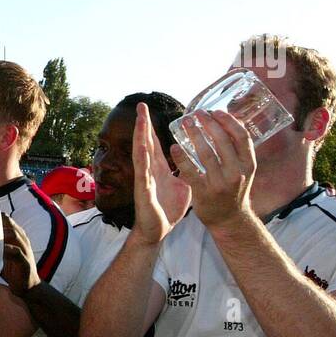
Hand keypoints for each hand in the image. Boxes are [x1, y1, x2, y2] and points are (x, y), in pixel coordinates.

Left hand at [1, 214, 39, 296]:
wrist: (28, 287)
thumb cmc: (11, 270)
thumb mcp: (0, 257)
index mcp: (16, 238)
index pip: (7, 221)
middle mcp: (22, 241)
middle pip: (10, 224)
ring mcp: (25, 250)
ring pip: (15, 234)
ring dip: (2, 233)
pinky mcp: (26, 262)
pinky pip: (17, 252)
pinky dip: (8, 249)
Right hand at [131, 103, 190, 245]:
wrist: (157, 230)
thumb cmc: (166, 208)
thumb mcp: (181, 184)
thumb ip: (185, 169)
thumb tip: (195, 159)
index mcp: (158, 168)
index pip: (154, 143)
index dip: (152, 126)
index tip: (148, 110)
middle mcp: (149, 170)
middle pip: (145, 143)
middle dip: (143, 124)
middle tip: (141, 106)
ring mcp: (145, 180)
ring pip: (142, 154)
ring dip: (140, 137)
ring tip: (140, 121)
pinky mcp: (144, 192)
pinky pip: (144, 174)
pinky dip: (143, 161)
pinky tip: (143, 149)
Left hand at [169, 110, 255, 231]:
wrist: (229, 219)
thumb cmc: (234, 190)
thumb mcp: (244, 169)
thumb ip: (239, 150)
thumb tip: (233, 121)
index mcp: (249, 165)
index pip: (242, 137)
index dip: (229, 122)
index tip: (216, 111)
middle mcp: (237, 173)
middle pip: (223, 142)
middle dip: (208, 124)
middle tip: (196, 114)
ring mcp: (220, 183)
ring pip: (206, 153)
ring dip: (194, 135)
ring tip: (185, 123)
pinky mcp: (204, 192)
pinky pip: (190, 171)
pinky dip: (181, 157)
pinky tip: (174, 146)